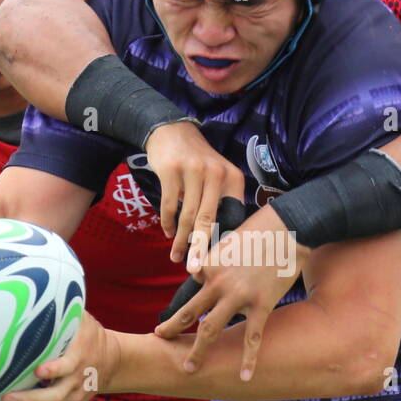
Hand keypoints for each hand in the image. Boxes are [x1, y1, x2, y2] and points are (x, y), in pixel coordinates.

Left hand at [0, 312, 119, 400]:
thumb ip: (62, 309)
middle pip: (52, 399)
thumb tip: (33, 287)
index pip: (68, 366)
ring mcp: (73, 399)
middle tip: (3, 398)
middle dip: (27, 400)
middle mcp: (77, 382)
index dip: (54, 370)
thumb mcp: (82, 318)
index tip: (38, 370)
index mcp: (81, 357)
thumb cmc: (89, 335)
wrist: (114, 362)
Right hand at [145, 122, 244, 263]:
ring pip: (187, 216)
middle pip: (208, 220)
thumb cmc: (196, 161)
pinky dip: (167, 223)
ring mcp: (193, 171)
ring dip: (180, 240)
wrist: (171, 130)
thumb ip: (220, 201)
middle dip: (200, 248)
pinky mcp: (172, 171)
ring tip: (176, 257)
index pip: (230, 216)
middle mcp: (216, 174)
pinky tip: (167, 233)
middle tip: (195, 270)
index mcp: (233, 178)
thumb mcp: (217, 175)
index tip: (216, 262)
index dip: (222, 242)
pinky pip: (169, 205)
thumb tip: (219, 241)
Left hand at [155, 204, 306, 380]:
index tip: (206, 293)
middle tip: (160, 339)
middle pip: (189, 311)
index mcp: (209, 264)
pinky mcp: (262, 305)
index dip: (202, 288)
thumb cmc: (262, 229)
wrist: (291, 227)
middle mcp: (218, 283)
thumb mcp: (230, 239)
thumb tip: (210, 273)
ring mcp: (239, 296)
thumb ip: (217, 258)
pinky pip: (252, 338)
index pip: (195, 284)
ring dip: (198, 351)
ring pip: (211, 330)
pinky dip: (248, 359)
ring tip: (189, 368)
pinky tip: (244, 376)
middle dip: (172, 328)